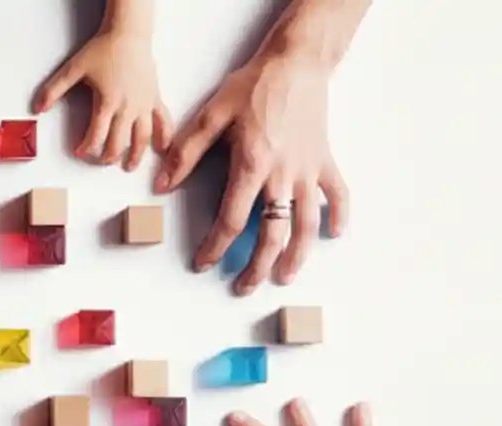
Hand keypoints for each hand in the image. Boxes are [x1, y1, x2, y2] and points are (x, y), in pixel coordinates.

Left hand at [35, 30, 171, 170]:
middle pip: (118, 142)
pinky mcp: (155, 98)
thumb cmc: (104, 49)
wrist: (128, 34)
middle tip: (101, 161)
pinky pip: (163, 122)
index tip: (81, 152)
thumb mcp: (73, 69)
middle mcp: (127, 108)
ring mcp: (144, 105)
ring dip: (135, 155)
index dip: (87, 148)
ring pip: (141, 138)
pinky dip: (164, 136)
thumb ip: (54, 90)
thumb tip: (39, 108)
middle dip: (108, 156)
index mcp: (107, 103)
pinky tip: (162, 148)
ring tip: (129, 167)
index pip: (96, 136)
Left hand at [157, 55, 349, 294]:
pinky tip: (334, 235)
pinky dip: (339, 216)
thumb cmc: (253, 86)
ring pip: (306, 224)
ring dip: (296, 256)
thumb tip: (162, 186)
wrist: (296, 63)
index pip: (231, 219)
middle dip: (256, 267)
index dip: (215, 247)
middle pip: (271, 233)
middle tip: (243, 287)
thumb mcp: (211, 115)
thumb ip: (186, 153)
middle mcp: (283, 175)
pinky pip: (337, 195)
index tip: (203, 263)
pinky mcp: (326, 161)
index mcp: (252, 165)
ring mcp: (308, 171)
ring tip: (284, 277)